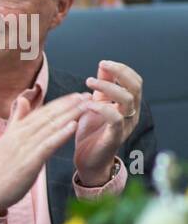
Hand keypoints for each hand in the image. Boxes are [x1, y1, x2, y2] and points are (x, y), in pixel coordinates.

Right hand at [0, 93, 88, 215]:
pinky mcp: (29, 161)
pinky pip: (47, 145)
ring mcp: (24, 147)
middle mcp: (20, 135)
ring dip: (69, 116)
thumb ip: (17, 119)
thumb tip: (23, 98)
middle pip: (48, 117)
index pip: (42, 112)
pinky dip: (60, 135)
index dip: (61, 102)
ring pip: (50, 128)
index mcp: (17, 130)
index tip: (77, 95)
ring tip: (86, 107)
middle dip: (69, 105)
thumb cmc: (2, 167)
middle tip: (87, 96)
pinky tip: (73, 127)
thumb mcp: (7, 139)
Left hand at [75, 60, 141, 185]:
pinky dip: (101, 108)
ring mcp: (125, 125)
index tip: (104, 63)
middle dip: (120, 73)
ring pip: (127, 100)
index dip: (122, 69)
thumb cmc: (91, 132)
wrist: (87, 160)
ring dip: (108, 87)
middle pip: (136, 87)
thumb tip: (103, 65)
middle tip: (102, 66)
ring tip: (89, 82)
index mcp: (127, 105)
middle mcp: (131, 113)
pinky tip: (87, 104)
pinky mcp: (115, 137)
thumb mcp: (95, 104)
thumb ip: (101, 87)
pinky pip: (115, 119)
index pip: (134, 81)